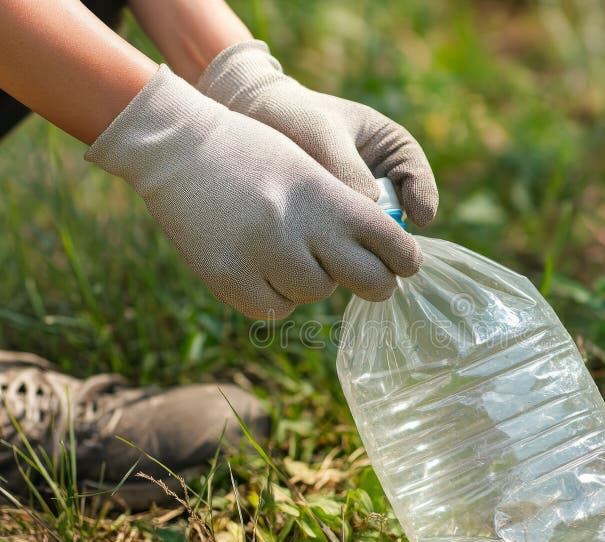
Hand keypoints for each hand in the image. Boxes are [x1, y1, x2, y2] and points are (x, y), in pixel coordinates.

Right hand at [86, 66, 420, 318]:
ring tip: (287, 250)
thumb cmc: (252, 154)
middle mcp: (298, 227)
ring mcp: (261, 257)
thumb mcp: (307, 167)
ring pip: (317, 294)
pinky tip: (260, 266)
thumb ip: (344, 210)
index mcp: (323, 194)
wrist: (177, 147)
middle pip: (368, 282)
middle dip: (377, 284)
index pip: (388, 241)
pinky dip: (276, 295)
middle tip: (373, 282)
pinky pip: (276, 309)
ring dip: (313, 280)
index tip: (406, 265)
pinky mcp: (227, 281)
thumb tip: (382, 258)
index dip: (405, 259)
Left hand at [196, 40, 437, 226]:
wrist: (252, 123)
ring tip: (353, 250)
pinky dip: (342, 247)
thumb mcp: (321, 134)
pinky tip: (328, 251)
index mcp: (392, 148)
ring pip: (375, 233)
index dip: (423, 198)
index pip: (417, 176)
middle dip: (394, 232)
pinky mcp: (337, 224)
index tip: (419, 217)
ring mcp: (360, 204)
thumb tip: (372, 209)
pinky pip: (349, 241)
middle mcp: (382, 179)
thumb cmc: (292, 116)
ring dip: (366, 242)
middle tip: (389, 249)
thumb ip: (346, 168)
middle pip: (402, 213)